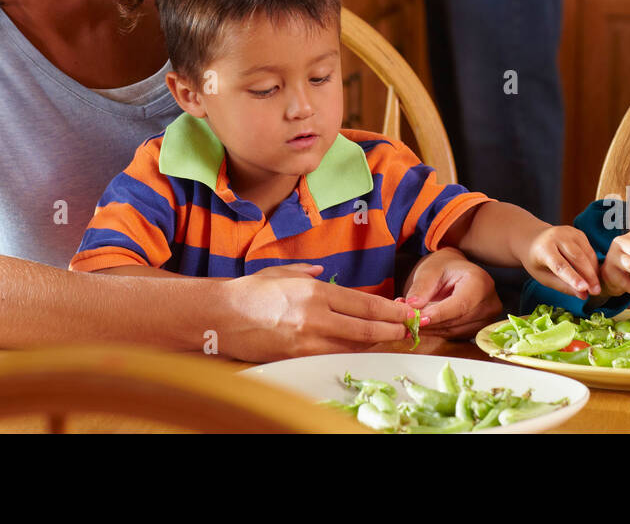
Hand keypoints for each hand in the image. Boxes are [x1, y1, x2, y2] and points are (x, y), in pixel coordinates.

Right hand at [216, 264, 409, 360]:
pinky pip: (333, 356)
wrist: (220, 317)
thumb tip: (324, 271)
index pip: (365, 303)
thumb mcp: (282, 272)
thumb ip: (308, 271)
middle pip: (366, 329)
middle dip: (391, 329)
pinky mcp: (298, 359)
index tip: (407, 311)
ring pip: (353, 346)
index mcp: (315, 292)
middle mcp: (316, 317)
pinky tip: (359, 347)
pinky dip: (350, 352)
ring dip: (374, 343)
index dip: (390, 310)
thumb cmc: (250, 291)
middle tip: (408, 328)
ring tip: (389, 337)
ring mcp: (308, 342)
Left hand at [399, 248, 501, 339]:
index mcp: (480, 282)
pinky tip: (424, 323)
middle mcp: (489, 302)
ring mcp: (487, 318)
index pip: (460, 304)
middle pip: (457, 320)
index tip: (419, 318)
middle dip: (430, 321)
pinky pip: (455, 335)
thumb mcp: (430, 270)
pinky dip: (437, 331)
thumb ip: (421, 288)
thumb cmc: (445, 267)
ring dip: (431, 328)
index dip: (439, 314)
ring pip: (454, 330)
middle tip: (407, 318)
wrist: (457, 271)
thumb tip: (413, 306)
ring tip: (412, 318)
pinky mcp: (479, 329)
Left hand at [523, 226, 599, 298]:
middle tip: (596, 292)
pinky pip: (589, 249)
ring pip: (586, 253)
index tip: (585, 289)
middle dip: (589, 276)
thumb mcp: (543, 276)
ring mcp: (569, 232)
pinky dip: (593, 263)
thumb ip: (563, 286)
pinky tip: (593, 275)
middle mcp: (556, 236)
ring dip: (594, 270)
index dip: (573, 277)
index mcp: (543, 249)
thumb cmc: (536, 260)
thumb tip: (583, 295)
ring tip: (596, 287)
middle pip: (577, 257)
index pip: (560, 264)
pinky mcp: (578, 233)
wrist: (532, 238)